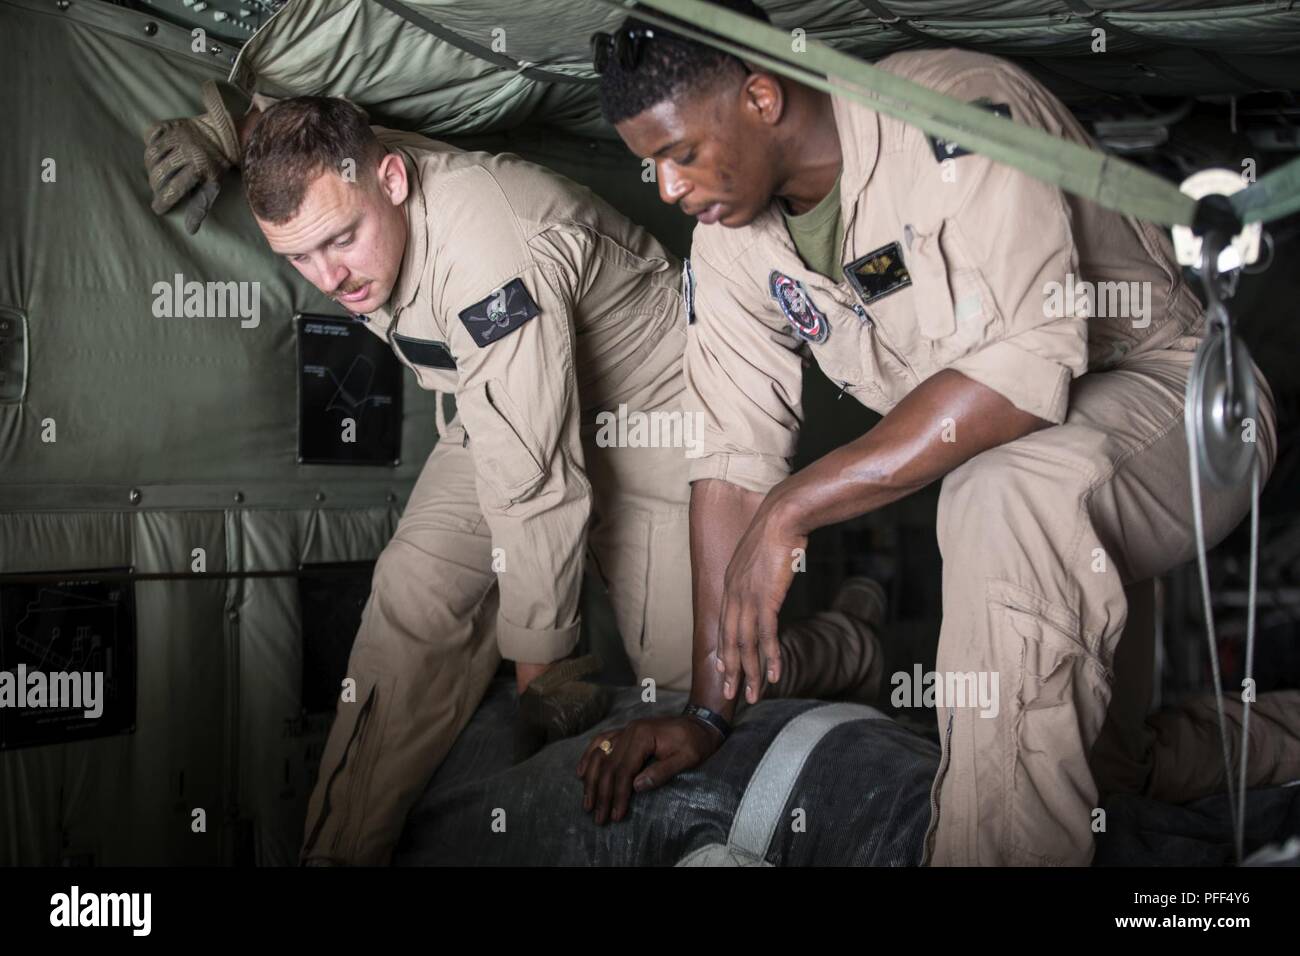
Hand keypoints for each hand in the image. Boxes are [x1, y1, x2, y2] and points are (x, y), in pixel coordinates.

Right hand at [142, 80, 247, 232]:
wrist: (223, 136)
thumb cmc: (216, 167)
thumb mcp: (212, 187)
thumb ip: (200, 206)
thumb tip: (190, 230)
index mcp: (200, 168)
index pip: (174, 189)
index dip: (163, 201)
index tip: (158, 209)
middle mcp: (188, 151)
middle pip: (160, 173)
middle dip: (156, 186)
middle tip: (158, 190)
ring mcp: (178, 135)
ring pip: (152, 154)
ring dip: (150, 167)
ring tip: (156, 174)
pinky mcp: (171, 124)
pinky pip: (150, 134)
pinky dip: (149, 143)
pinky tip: (155, 152)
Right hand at [576, 716, 721, 824]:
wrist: (700, 723)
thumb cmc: (696, 743)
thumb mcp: (687, 758)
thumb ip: (662, 771)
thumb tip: (636, 786)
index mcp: (643, 736)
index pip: (624, 770)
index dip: (618, 795)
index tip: (616, 815)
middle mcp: (629, 730)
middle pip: (608, 765)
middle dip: (602, 794)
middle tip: (598, 817)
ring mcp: (625, 730)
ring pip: (600, 756)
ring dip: (591, 780)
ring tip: (587, 803)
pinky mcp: (625, 732)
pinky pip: (600, 743)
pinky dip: (589, 757)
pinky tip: (580, 772)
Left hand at [716, 502, 805, 703]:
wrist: (783, 516)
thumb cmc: (777, 532)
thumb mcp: (761, 555)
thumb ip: (760, 574)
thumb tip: (767, 582)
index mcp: (730, 583)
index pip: (724, 624)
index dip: (725, 649)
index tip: (725, 669)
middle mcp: (734, 594)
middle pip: (730, 640)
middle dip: (732, 671)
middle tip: (732, 694)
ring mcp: (748, 597)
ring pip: (746, 644)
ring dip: (751, 672)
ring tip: (755, 695)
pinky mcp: (766, 599)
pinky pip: (766, 636)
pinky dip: (770, 658)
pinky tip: (775, 675)